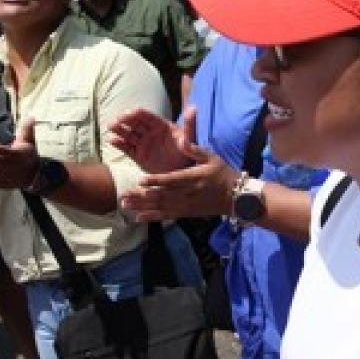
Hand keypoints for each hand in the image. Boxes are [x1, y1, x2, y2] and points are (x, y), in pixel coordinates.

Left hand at [0, 118, 39, 188]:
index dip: (2, 150)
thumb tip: (31, 118)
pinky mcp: (2, 182)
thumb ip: (27, 129)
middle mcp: (12, 166)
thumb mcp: (29, 141)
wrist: (32, 174)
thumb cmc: (28, 156)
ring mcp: (6, 175)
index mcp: (19, 155)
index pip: (11, 152)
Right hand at [109, 106, 195, 173]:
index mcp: (161, 125)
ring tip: (110, 127)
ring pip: (128, 134)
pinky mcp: (138, 155)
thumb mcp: (190, 138)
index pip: (147, 116)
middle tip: (115, 120)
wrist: (183, 172)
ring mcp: (143, 143)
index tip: (130, 112)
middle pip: (134, 124)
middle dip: (124, 121)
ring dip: (119, 130)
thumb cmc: (188, 153)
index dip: (138, 114)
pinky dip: (119, 144)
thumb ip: (190, 124)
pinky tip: (111, 141)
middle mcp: (150, 132)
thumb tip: (193, 108)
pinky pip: (127, 148)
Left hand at [120, 142, 236, 221]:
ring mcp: (185, 205)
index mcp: (193, 178)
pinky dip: (152, 217)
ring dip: (142, 207)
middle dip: (141, 196)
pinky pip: (166, 216)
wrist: (235, 197)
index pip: (172, 180)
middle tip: (123, 196)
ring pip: (160, 206)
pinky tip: (138, 218)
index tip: (141, 180)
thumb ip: (194, 150)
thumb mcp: (212, 157)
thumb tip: (181, 140)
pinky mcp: (185, 213)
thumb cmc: (223, 174)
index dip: (156, 180)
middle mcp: (187, 194)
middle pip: (161, 195)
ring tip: (125, 205)